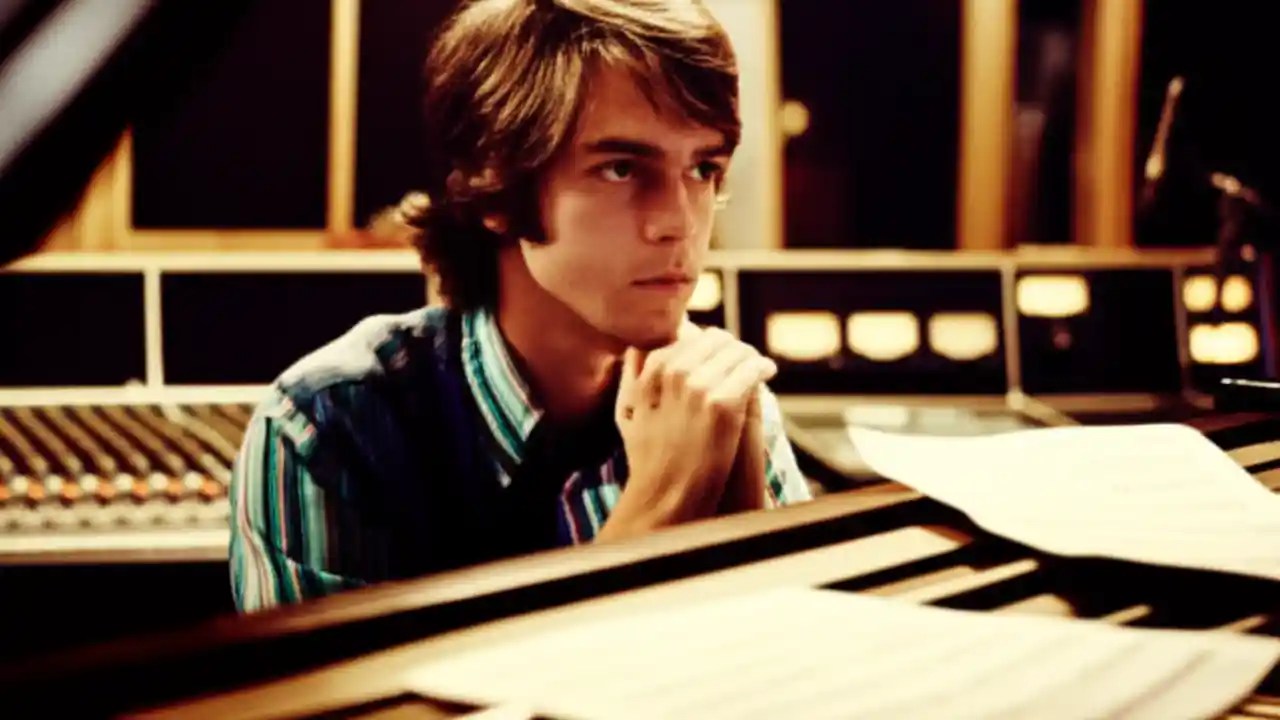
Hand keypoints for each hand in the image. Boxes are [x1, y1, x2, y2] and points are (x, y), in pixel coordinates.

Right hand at [598, 327, 776, 539]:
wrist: (664, 495)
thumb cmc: (649, 460)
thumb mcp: (628, 413)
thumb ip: (632, 378)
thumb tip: (635, 351)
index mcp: (653, 370)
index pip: (688, 335)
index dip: (707, 344)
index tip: (719, 352)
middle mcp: (674, 371)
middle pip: (715, 340)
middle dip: (731, 348)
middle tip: (744, 357)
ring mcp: (698, 386)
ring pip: (737, 351)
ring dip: (750, 356)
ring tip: (759, 365)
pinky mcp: (722, 403)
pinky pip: (752, 369)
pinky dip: (762, 368)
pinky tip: (767, 372)